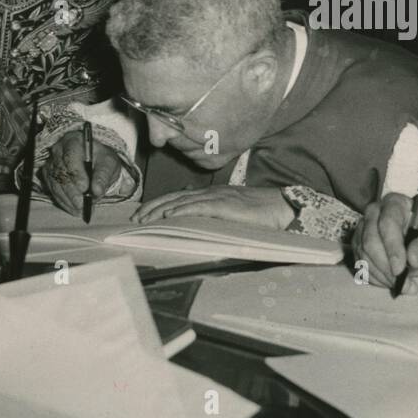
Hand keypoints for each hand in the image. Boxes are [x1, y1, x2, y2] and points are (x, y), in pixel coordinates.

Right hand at [42, 131, 123, 215]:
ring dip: (68, 199)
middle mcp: (58, 150)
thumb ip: (103, 175)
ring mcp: (51, 163)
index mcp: (73, 141)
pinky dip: (64, 201)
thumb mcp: (108, 163)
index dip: (76, 173)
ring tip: (81, 210)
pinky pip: (54, 190)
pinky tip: (74, 209)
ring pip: (56, 183)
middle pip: (61, 172)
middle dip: (72, 191)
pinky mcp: (49, 176)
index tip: (84, 187)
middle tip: (83, 204)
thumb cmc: (101, 159)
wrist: (94, 161)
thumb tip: (97, 191)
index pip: (71, 155)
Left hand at [134, 185, 293, 229]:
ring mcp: (217, 197)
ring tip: (144, 218)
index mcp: (213, 194)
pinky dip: (179, 210)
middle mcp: (211, 192)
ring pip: (180, 202)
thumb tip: (201, 224)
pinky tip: (167, 215)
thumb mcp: (234, 213)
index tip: (145, 212)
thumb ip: (218, 215)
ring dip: (159, 210)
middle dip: (153, 206)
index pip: (180, 197)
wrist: (281, 207)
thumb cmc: (262, 213)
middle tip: (136, 217)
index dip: (160, 204)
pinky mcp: (223, 206)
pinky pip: (196, 207)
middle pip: (174, 197)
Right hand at [353, 192, 417, 290]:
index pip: (387, 223)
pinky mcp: (358, 244)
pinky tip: (391, 283)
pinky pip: (360, 264)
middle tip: (402, 282)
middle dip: (385, 266)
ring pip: (363, 255)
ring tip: (403, 285)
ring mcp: (363, 228)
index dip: (392, 247)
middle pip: (370, 240)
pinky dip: (375, 278)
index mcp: (394, 203)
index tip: (401, 269)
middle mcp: (374, 212)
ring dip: (381, 275)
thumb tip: (413, 259)